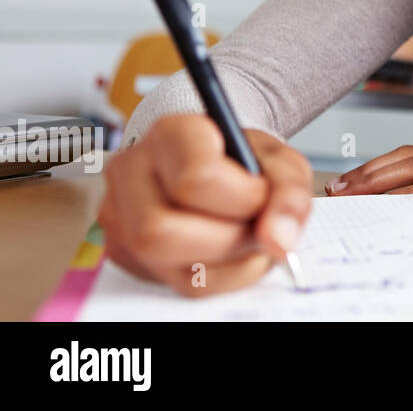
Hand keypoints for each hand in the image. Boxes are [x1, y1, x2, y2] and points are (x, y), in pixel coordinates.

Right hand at [97, 114, 312, 296]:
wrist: (221, 168)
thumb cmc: (244, 161)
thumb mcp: (278, 160)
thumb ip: (288, 192)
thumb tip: (279, 241)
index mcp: (172, 134)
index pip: (195, 178)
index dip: (242, 198)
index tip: (262, 195)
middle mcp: (132, 172)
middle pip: (160, 229)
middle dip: (226, 239)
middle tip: (258, 228)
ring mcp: (120, 214)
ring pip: (160, 259)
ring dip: (224, 260)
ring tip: (249, 241)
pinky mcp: (125, 251)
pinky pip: (175, 283)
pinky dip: (220, 276)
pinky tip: (235, 255)